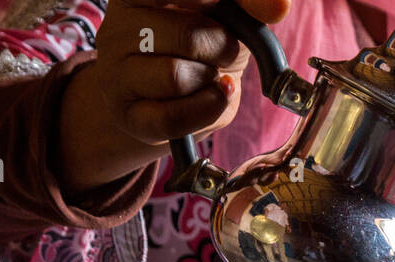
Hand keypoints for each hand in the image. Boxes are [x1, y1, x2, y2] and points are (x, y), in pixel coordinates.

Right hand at [56, 0, 289, 194]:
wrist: (171, 95)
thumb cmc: (202, 46)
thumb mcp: (225, 15)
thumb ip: (247, 4)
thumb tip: (278, 6)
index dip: (209, 0)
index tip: (224, 7)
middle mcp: (117, 26)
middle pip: (187, 36)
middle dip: (220, 48)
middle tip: (219, 51)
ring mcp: (115, 71)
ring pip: (175, 76)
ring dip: (209, 81)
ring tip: (207, 75)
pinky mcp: (126, 114)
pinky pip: (172, 117)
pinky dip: (206, 109)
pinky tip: (215, 97)